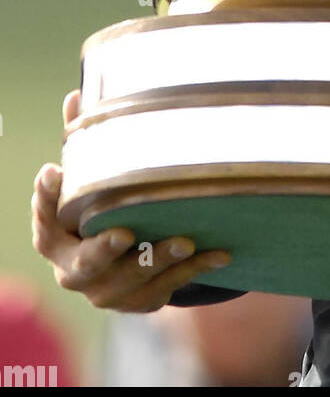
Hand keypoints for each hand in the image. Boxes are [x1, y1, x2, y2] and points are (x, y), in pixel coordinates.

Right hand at [31, 89, 231, 311]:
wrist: (125, 262)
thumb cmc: (103, 207)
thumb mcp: (93, 179)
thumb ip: (84, 142)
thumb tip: (77, 94)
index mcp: (57, 238)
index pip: (44, 221)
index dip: (45, 199)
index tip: (54, 170)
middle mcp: (75, 270)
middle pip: (84, 264)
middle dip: (104, 249)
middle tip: (125, 233)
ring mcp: (106, 291)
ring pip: (131, 280)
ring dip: (159, 259)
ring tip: (187, 240)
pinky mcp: (139, 301)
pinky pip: (165, 289)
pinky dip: (193, 271)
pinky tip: (219, 253)